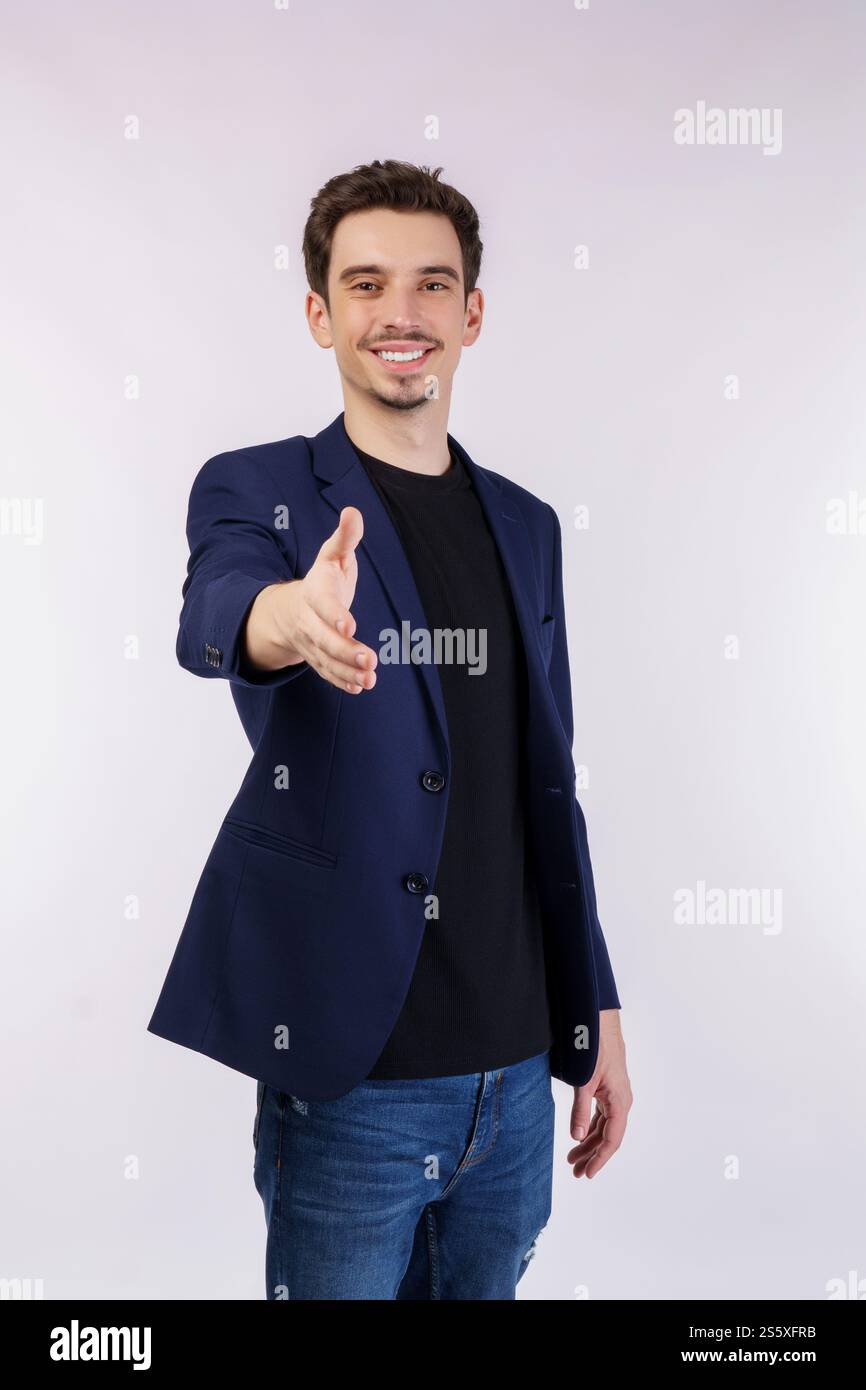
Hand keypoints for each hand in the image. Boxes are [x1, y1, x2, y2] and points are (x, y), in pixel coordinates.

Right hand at [243, 506, 378, 692]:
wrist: (294, 608)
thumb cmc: (324, 578)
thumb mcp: (332, 555)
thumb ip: (345, 538)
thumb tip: (353, 511)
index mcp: (314, 592)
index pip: (323, 605)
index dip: (335, 615)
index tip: (351, 625)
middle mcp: (309, 621)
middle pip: (323, 638)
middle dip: (345, 650)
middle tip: (370, 659)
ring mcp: (312, 643)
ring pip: (326, 659)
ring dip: (347, 670)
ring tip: (370, 677)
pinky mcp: (318, 658)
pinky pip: (327, 673)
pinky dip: (342, 681)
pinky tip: (361, 686)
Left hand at [566, 1009, 631, 1178]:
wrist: (600, 1021)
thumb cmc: (596, 1047)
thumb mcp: (584, 1081)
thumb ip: (580, 1109)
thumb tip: (576, 1137)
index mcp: (619, 1102)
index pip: (611, 1140)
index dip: (599, 1159)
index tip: (587, 1174)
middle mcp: (620, 1101)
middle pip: (607, 1136)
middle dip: (591, 1155)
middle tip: (575, 1171)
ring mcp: (614, 1094)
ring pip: (603, 1126)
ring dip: (589, 1142)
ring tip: (573, 1158)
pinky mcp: (607, 1087)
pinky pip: (600, 1114)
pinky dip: (590, 1126)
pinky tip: (580, 1134)